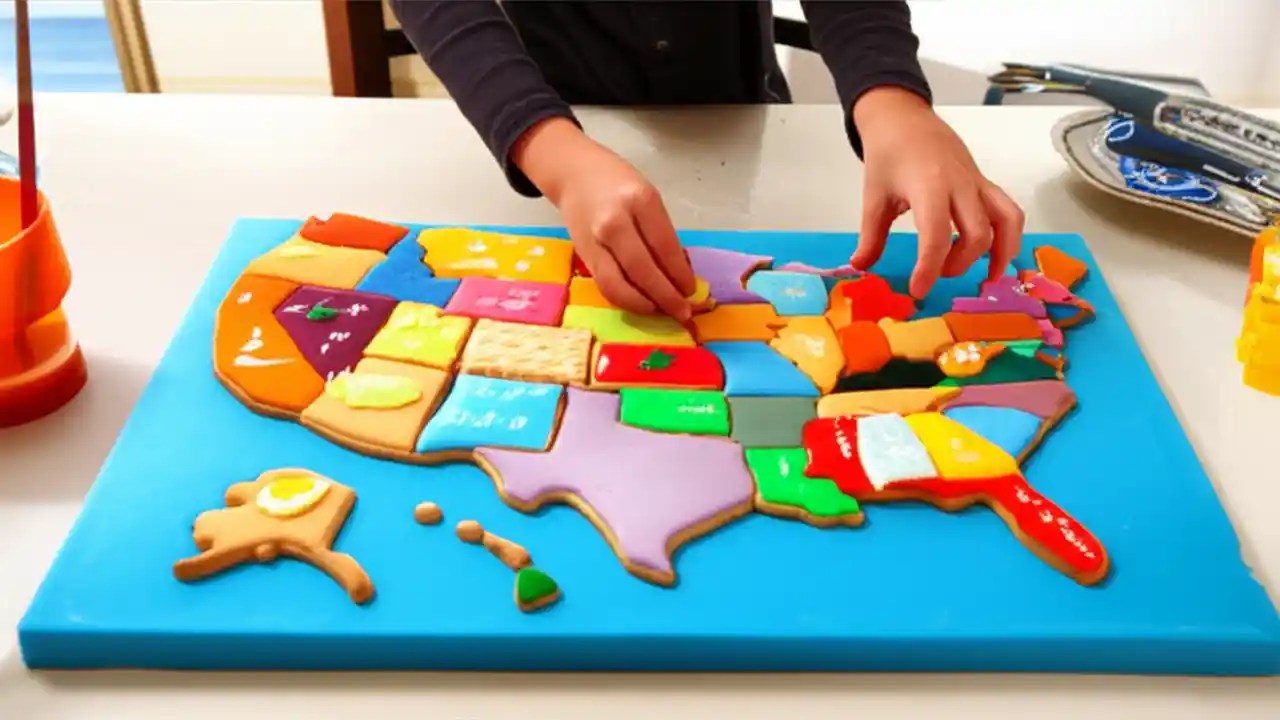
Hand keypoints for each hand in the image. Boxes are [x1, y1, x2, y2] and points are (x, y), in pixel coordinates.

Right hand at [512, 117, 695, 319]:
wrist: (573, 174)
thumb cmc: (617, 183)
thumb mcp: (648, 197)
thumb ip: (661, 233)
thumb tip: (679, 274)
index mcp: (640, 201)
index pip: (665, 247)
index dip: (680, 275)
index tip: (691, 291)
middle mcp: (615, 222)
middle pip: (643, 270)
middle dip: (666, 297)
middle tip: (683, 312)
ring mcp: (595, 242)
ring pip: (619, 285)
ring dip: (644, 304)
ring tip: (662, 310)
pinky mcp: (584, 256)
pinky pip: (605, 285)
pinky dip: (625, 299)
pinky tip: (640, 302)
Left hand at [851, 87, 1024, 297]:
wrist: (903, 117)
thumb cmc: (887, 155)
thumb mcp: (874, 196)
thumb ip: (871, 235)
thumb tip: (861, 267)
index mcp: (928, 186)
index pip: (936, 235)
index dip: (929, 268)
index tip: (918, 290)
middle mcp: (960, 184)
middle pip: (976, 234)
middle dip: (959, 263)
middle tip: (937, 273)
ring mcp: (976, 182)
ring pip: (1005, 221)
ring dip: (1000, 253)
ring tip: (986, 278)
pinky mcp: (984, 182)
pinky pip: (1008, 210)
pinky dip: (1009, 236)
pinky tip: (996, 257)